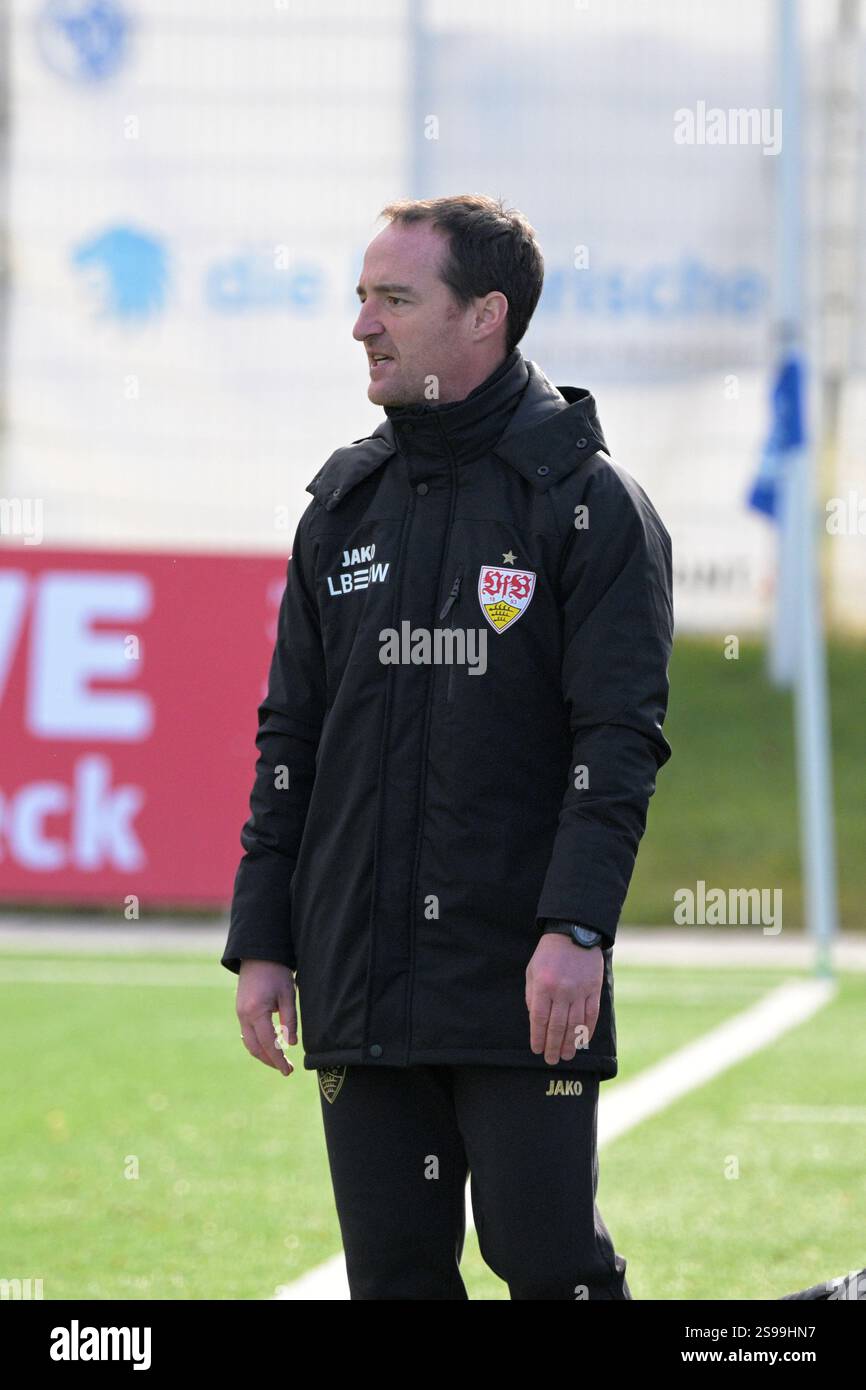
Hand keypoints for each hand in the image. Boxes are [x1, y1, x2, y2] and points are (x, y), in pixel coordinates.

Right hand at [236, 960, 296, 1075]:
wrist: (258, 954)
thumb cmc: (276, 972)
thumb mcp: (288, 994)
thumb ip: (289, 1020)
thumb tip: (291, 1044)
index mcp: (256, 1011)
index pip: (268, 1043)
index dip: (278, 1059)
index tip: (288, 1071)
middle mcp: (244, 1015)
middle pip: (255, 1048)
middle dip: (270, 1061)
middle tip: (287, 1069)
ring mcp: (239, 1013)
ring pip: (249, 1042)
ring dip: (263, 1054)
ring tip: (279, 1060)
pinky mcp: (240, 1010)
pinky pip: (247, 1033)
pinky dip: (257, 1043)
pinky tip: (269, 1046)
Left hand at [525, 934, 602, 1063]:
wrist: (574, 933)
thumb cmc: (548, 953)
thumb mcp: (532, 970)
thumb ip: (532, 995)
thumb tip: (534, 1019)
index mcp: (543, 985)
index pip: (539, 1018)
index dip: (538, 1037)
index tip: (537, 1050)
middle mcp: (562, 990)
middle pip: (557, 1026)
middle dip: (553, 1046)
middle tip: (551, 1060)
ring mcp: (580, 991)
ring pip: (575, 1024)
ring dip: (570, 1043)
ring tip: (566, 1056)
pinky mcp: (594, 989)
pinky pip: (592, 1015)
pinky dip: (587, 1030)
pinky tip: (583, 1041)